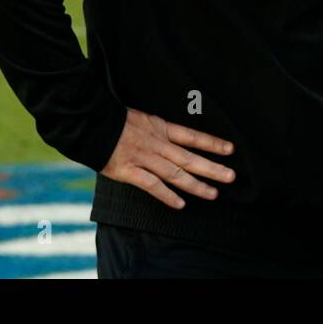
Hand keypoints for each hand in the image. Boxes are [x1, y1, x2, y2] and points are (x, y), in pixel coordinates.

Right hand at [100, 108, 235, 208]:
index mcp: (161, 128)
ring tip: (214, 194)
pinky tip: (180, 204)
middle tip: (231, 177)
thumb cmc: (115, 122)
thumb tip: (173, 141)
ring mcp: (144, 158)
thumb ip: (158, 131)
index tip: (231, 150)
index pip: (193, 136)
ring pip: (175, 173)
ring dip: (195, 185)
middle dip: (212, 168)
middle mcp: (157, 143)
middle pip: (189, 157)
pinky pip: (151, 185)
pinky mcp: (129, 171)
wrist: (90, 124)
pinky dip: (166, 195)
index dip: (212, 143)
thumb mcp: (143, 119)